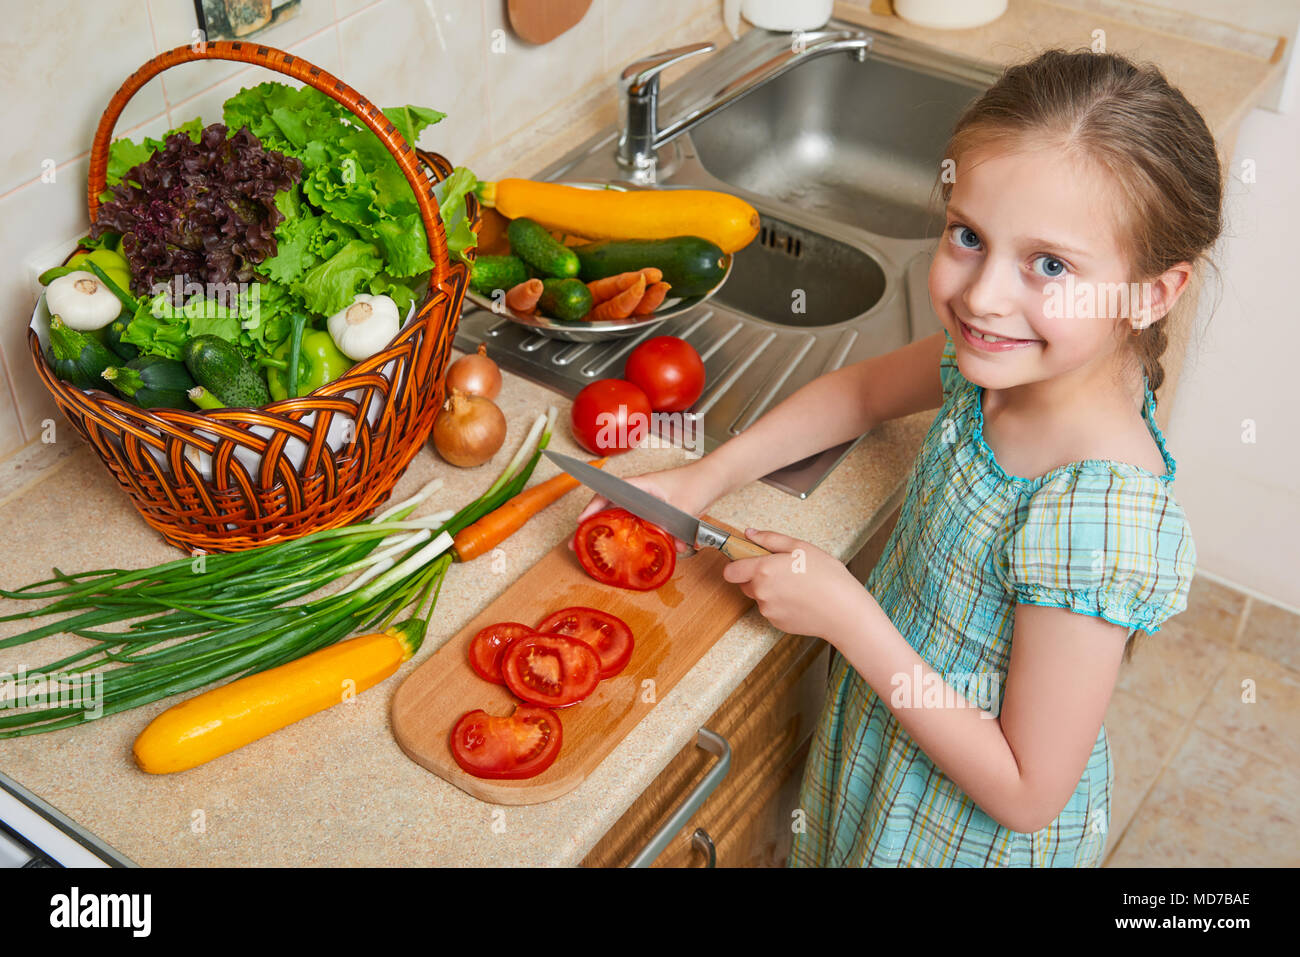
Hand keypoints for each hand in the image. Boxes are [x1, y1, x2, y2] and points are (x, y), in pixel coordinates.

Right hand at [570, 461, 718, 554]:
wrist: (714, 478)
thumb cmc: (698, 482)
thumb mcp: (685, 506)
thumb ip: (679, 528)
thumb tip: (675, 548)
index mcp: (641, 485)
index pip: (609, 492)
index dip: (592, 507)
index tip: (581, 522)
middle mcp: (640, 493)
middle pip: (609, 508)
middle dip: (593, 525)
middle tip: (579, 543)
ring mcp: (647, 502)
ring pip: (622, 518)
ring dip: (610, 532)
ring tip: (596, 550)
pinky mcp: (656, 511)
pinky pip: (639, 524)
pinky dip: (632, 535)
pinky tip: (629, 549)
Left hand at [722, 529, 868, 641]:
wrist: (844, 612)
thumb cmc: (828, 578)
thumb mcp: (800, 547)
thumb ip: (770, 539)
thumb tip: (749, 533)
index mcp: (763, 570)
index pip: (730, 571)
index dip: (737, 564)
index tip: (747, 559)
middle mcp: (761, 592)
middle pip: (745, 583)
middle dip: (757, 576)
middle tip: (782, 569)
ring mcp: (768, 610)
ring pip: (760, 597)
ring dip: (771, 590)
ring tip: (797, 584)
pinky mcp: (777, 623)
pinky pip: (772, 610)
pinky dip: (781, 604)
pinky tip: (800, 598)